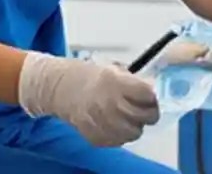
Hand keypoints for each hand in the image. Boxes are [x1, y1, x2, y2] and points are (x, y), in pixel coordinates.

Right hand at [17, 51, 159, 146]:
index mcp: (116, 83)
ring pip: (135, 132)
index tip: (148, 96)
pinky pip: (119, 141)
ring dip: (133, 125)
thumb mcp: (112, 70)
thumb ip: (132, 81)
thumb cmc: (86, 78)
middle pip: (147, 116)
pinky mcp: (97, 137)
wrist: (59, 89)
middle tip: (140, 108)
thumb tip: (152, 91)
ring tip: (122, 115)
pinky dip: (118, 134)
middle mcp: (111, 104)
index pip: (149, 95)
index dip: (150, 96)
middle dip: (146, 112)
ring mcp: (104, 123)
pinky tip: (110, 122)